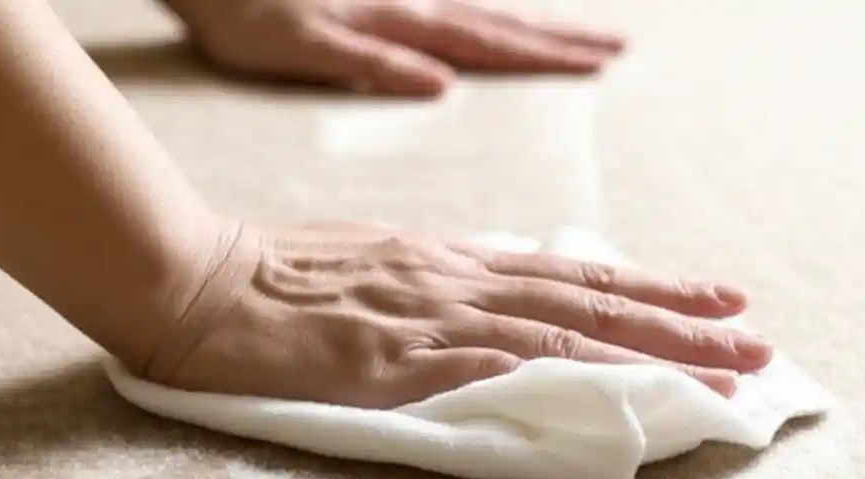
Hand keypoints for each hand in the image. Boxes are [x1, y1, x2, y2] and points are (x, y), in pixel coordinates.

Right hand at [144, 221, 771, 408]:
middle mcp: (459, 279)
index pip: (570, 274)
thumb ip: (440, 288)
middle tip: (757, 337)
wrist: (194, 281)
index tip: (713, 298)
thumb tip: (499, 306)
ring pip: (567, 332)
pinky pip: (502, 369)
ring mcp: (433, 317)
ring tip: (725, 372)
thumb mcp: (375, 268)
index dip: (649, 288)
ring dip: (653, 354)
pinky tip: (625, 396)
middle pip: (591, 298)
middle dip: (681, 320)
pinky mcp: (400, 361)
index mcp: (452, 261)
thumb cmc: (276, 280)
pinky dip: (573, 381)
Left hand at [163, 0, 624, 95]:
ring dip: (538, 25)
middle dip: (564, 38)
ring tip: (585, 35)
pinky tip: (504, 22)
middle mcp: (415, 2)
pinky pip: (461, 6)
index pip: (492, 43)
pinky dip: (495, 16)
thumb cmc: (245, 13)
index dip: (547, 56)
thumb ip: (370, 62)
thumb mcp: (300, 47)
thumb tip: (440, 84)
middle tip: (618, 48)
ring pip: (488, 9)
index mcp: (404, 22)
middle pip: (505, 22)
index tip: (601, 63)